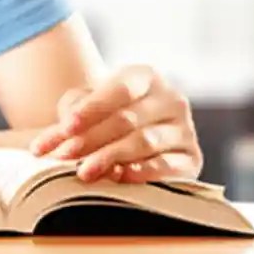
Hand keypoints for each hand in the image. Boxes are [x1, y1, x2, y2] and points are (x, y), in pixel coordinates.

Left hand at [29, 65, 202, 183]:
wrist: (126, 138)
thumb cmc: (99, 116)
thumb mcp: (84, 105)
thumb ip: (72, 112)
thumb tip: (62, 134)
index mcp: (145, 77)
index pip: (120, 90)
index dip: (92, 109)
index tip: (66, 128)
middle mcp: (171, 99)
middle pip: (128, 119)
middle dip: (92, 139)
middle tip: (64, 155)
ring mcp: (184, 129)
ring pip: (145, 142)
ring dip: (110, 157)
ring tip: (83, 171)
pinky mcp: (191, 158)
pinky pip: (168, 166)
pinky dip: (142, 172)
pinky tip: (118, 176)